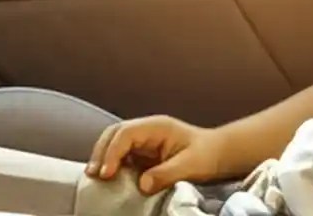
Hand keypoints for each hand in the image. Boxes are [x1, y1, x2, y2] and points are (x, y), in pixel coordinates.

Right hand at [86, 116, 226, 194]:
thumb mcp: (191, 165)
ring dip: (103, 158)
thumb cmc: (208, 155)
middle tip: (93, 174)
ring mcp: (144, 141)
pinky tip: (110, 180)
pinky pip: (123, 157)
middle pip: (114, 134)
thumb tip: (142, 185)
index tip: (107, 173)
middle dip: (101, 152)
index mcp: (157, 127)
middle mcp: (147, 131)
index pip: (125, 133)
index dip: (113, 152)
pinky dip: (113, 166)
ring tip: (95, 178)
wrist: (219, 154)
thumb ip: (166, 174)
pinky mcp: (144, 154)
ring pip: (115, 144)